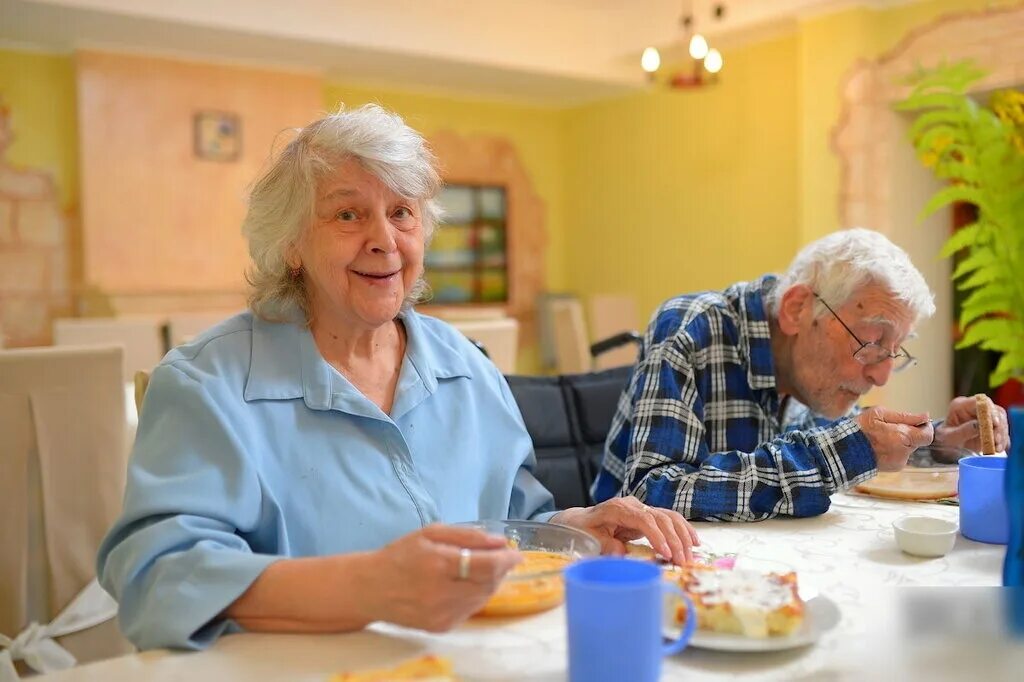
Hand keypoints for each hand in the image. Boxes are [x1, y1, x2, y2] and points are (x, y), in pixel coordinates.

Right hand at [365, 525, 520, 631]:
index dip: (506, 560)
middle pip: (488, 584)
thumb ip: (467, 536)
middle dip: (500, 571)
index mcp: (439, 564)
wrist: (369, 589)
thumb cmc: (400, 555)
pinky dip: (475, 597)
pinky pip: (470, 610)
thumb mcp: (430, 534)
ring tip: (482, 570)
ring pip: (482, 599)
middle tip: (502, 559)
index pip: (486, 565)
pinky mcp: (441, 627)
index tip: (516, 554)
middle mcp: (441, 593)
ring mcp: (442, 614)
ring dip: (490, 584)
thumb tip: (500, 542)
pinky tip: (464, 586)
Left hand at [550, 497, 699, 564]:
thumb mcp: (589, 538)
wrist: (581, 520)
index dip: (657, 536)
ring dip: (683, 536)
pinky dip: (683, 530)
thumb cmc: (584, 530)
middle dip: (675, 540)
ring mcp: (642, 508)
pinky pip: (670, 520)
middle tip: (683, 561)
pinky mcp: (648, 516)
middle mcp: (633, 505)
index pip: (644, 519)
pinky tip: (694, 542)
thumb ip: (604, 544)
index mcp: (618, 508)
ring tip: (691, 555)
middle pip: (661, 518)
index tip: (666, 553)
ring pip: (670, 517)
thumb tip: (621, 553)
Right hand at [855, 406, 934, 471]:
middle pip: (917, 441)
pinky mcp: (894, 468)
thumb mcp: (879, 414)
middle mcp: (904, 452)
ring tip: (882, 438)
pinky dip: (894, 450)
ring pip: (908, 448)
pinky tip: (880, 447)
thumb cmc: (860, 429)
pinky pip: (901, 455)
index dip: (925, 427)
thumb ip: (905, 416)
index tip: (916, 422)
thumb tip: (925, 416)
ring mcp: (899, 462)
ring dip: (901, 442)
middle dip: (909, 433)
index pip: (928, 435)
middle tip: (890, 428)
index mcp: (902, 437)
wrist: (844, 452)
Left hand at [935, 395, 1009, 452]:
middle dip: (998, 426)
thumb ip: (962, 431)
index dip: (990, 410)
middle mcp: (975, 408)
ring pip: (1001, 421)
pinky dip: (1002, 440)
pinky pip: (1002, 432)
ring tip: (997, 448)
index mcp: (961, 405)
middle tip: (996, 439)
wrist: (947, 447)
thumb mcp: (949, 437)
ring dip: (1001, 434)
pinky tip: (998, 449)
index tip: (995, 423)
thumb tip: (979, 425)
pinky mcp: (992, 427)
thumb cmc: (945, 439)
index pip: (980, 401)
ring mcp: (985, 417)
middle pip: (995, 411)